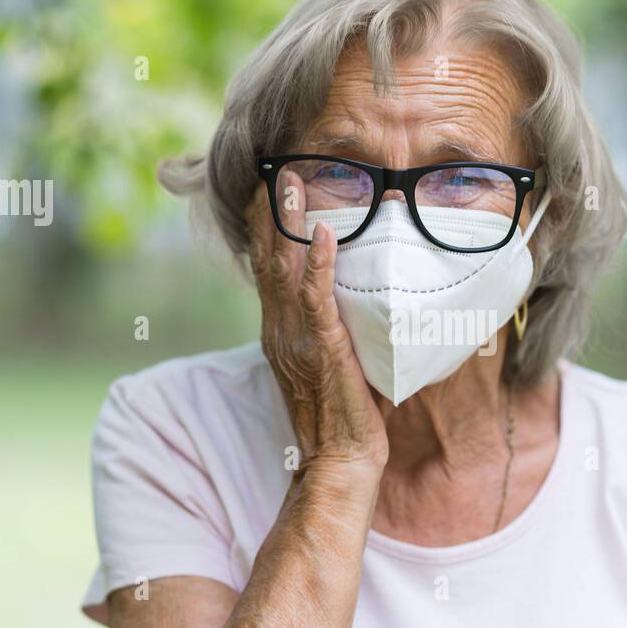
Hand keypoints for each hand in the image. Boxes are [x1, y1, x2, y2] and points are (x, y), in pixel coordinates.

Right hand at [248, 177, 388, 475]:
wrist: (341, 459)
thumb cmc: (345, 414)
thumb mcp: (334, 361)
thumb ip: (336, 328)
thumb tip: (362, 299)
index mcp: (280, 331)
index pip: (265, 267)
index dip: (264, 226)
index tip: (268, 188)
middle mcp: (279, 330)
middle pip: (267, 258)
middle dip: (270, 210)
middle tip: (276, 168)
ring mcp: (297, 340)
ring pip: (285, 269)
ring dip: (290, 222)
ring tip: (293, 181)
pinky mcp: (322, 351)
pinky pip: (317, 300)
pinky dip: (321, 264)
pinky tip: (328, 234)